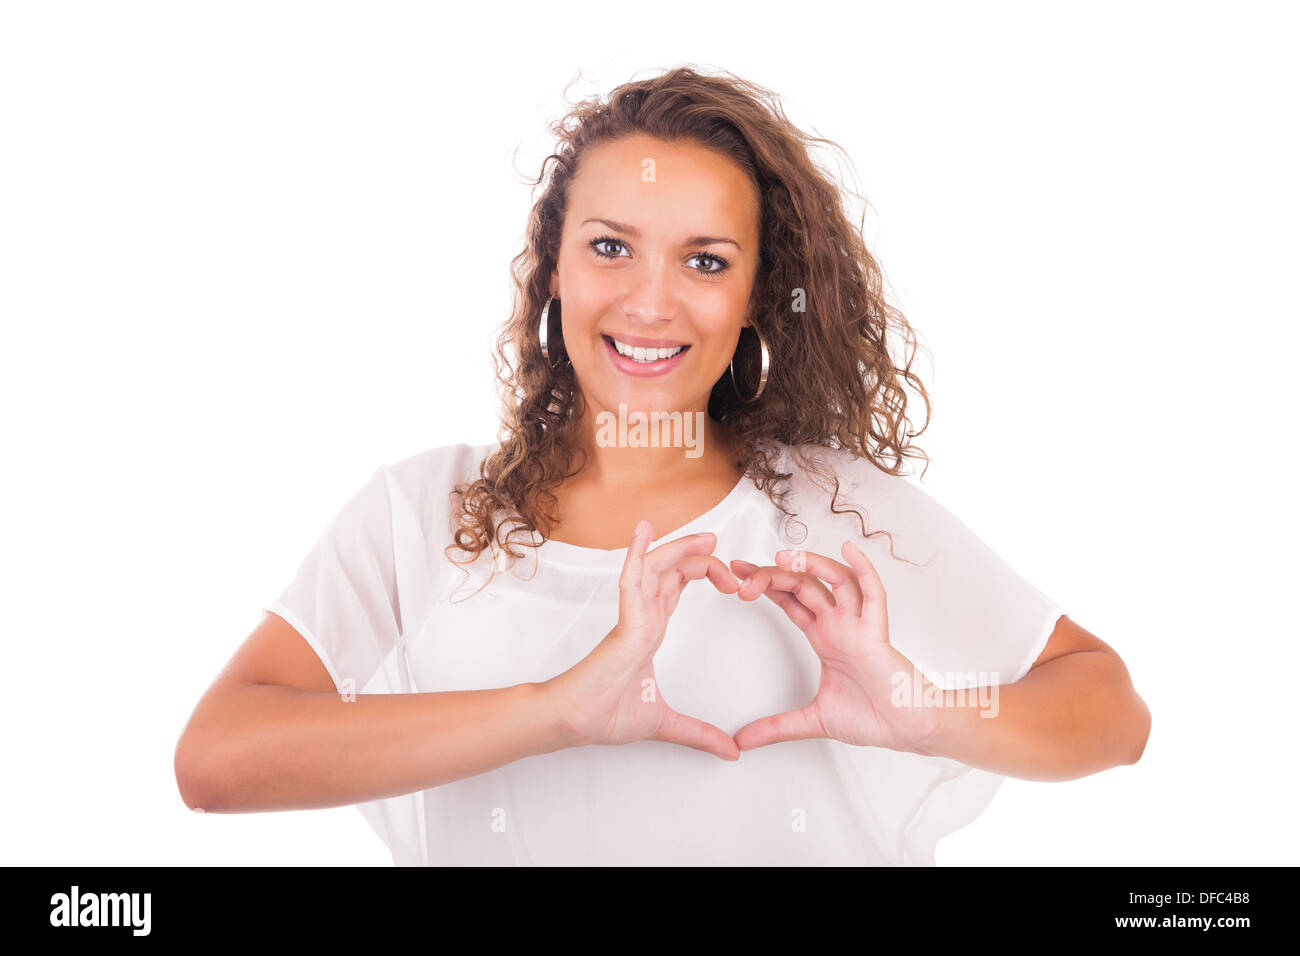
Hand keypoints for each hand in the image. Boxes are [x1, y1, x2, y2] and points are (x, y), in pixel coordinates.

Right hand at [545, 521, 741, 759]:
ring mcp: (633, 617)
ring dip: (680, 549)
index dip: (698, 572)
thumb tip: (731, 752)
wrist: (577, 723)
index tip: (726, 573)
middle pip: (671, 571)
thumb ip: (699, 734)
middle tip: (721, 544)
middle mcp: (642, 618)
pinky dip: (637, 554)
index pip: (674, 589)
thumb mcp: (667, 723)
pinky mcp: (625, 624)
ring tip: (707, 538)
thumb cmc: (606, 715)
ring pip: (656, 568)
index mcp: (649, 631)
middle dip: (697, 554)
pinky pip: (630, 580)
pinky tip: (644, 531)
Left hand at [728, 541, 940, 752]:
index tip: (737, 574)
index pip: (790, 600)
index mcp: (824, 637)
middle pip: (804, 584)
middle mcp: (839, 624)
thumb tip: (741, 741)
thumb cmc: (872, 717)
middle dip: (773, 573)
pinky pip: (874, 595)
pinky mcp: (878, 633)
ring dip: (811, 565)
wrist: (906, 730)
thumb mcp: (811, 721)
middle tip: (743, 571)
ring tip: (783, 558)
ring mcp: (858, 625)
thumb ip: (776, 727)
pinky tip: (850, 550)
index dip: (764, 584)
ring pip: (835, 580)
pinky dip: (864, 570)